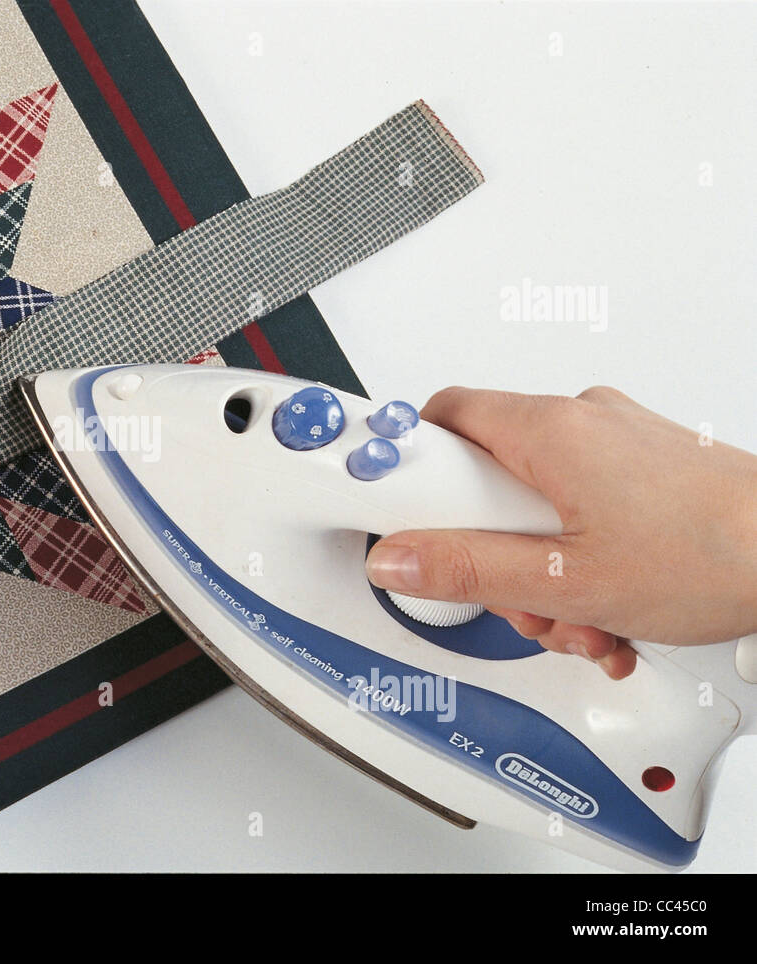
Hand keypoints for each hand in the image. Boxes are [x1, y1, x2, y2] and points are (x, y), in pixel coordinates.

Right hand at [365, 386, 756, 678]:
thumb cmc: (720, 553)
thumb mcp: (568, 580)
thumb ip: (469, 569)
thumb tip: (399, 558)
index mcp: (548, 430)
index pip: (438, 418)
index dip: (408, 467)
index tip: (393, 509)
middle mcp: (579, 421)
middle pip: (486, 478)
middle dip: (492, 550)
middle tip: (516, 593)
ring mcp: (614, 442)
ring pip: (534, 503)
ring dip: (542, 569)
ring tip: (581, 613)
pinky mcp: (643, 467)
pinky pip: (579, 505)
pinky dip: (580, 557)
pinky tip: (609, 604)